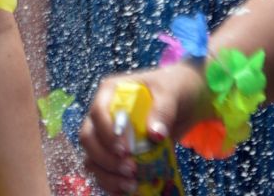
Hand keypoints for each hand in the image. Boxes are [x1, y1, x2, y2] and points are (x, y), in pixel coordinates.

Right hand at [79, 64, 208, 193]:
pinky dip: (111, 183)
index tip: (126, 151)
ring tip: (131, 185)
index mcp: (111, 92)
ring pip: (91, 157)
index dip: (107, 133)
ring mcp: (108, 134)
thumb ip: (163, 111)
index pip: (97, 112)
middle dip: (105, 158)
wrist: (185, 99)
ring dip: (106, 174)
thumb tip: (155, 134)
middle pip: (88, 138)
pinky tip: (126, 190)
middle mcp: (103, 113)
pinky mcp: (117, 151)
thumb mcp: (171, 93)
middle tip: (131, 170)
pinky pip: (103, 169)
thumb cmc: (174, 89)